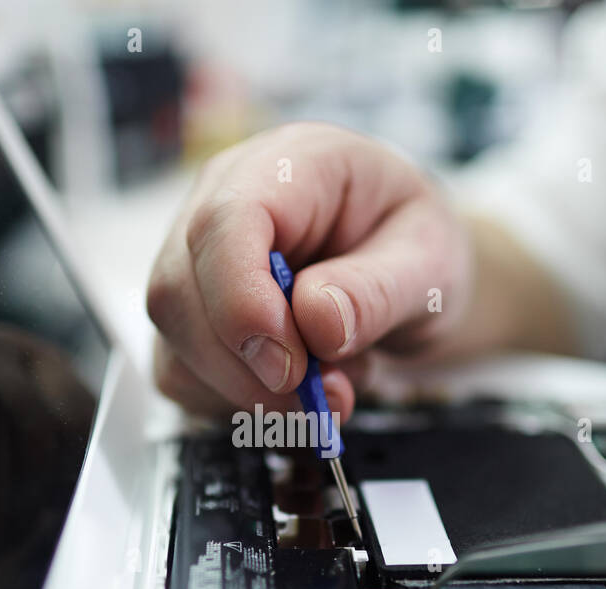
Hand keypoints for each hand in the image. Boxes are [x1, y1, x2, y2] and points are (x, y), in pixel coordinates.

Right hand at [146, 122, 476, 420]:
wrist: (406, 273)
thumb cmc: (413, 247)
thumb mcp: (429, 261)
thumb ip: (378, 290)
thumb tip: (316, 322)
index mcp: (286, 166)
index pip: (224, 222)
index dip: (242, 301)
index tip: (289, 366)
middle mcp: (219, 205)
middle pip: (179, 291)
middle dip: (246, 366)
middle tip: (325, 396)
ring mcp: (196, 263)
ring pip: (176, 344)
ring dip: (250, 392)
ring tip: (331, 384)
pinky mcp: (191, 320)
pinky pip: (184, 376)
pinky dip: (239, 405)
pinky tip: (295, 391)